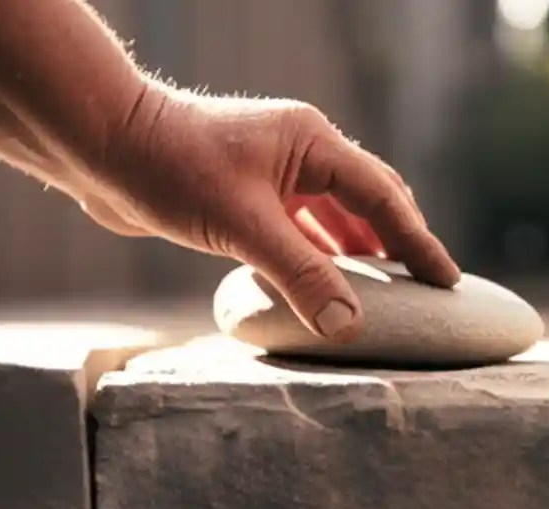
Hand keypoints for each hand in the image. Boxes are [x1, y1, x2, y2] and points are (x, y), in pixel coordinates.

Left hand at [77, 84, 460, 341]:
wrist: (101, 146)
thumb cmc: (169, 170)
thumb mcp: (243, 226)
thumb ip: (300, 275)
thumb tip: (349, 326)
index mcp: (313, 143)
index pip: (384, 197)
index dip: (419, 242)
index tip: (448, 282)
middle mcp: (300, 152)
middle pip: (368, 202)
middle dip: (398, 245)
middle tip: (425, 291)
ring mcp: (273, 173)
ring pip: (333, 218)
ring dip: (358, 256)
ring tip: (384, 298)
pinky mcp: (245, 194)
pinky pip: (299, 229)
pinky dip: (318, 258)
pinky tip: (323, 287)